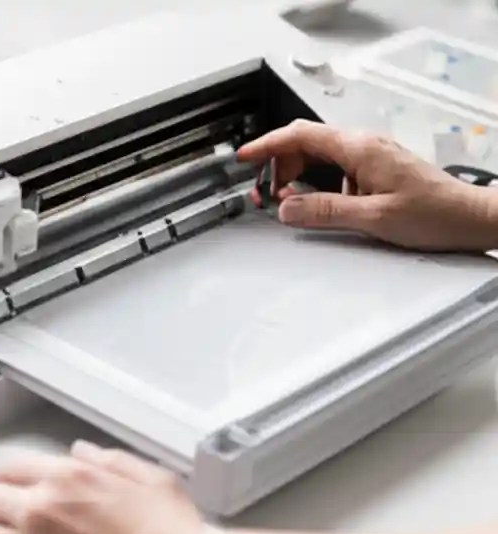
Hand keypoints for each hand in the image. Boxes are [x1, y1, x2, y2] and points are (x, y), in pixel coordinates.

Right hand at [238, 120, 497, 252]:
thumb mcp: (373, 217)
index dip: (267, 145)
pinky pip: (334, 168)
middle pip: (305, 142)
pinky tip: (316, 203)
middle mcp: (364, 146)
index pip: (301, 136)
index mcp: (360, 149)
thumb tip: (286, 208)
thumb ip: (325, 211)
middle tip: (264, 192)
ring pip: (318, 155)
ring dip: (295, 175)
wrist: (469, 218)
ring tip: (286, 201)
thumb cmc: (434, 213)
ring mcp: (370, 156)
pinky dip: (314, 182)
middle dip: (277, 164)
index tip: (244, 158)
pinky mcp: (375, 169)